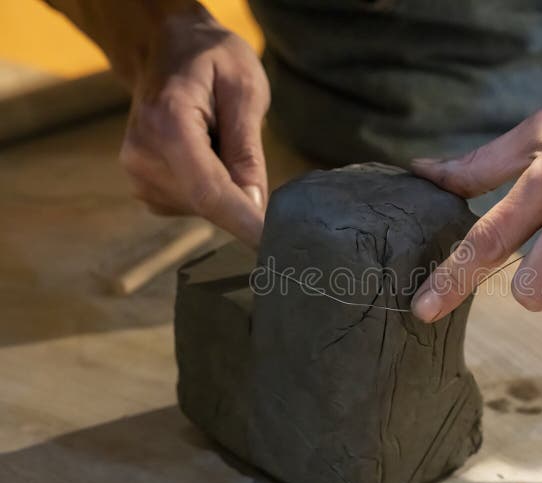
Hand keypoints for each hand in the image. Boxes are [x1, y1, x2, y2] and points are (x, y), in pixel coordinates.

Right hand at [119, 8, 269, 247]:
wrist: (166, 48)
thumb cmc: (210, 59)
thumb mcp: (245, 89)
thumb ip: (247, 149)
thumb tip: (253, 205)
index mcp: (167, 124)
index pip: (210, 192)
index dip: (243, 223)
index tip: (273, 245)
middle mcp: (143, 155)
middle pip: (209, 204)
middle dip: (242, 196)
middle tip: (248, 148)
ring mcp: (138, 175)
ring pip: (204, 208)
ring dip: (225, 186)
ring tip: (218, 137)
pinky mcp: (145, 188)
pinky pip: (194, 205)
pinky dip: (211, 188)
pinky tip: (207, 151)